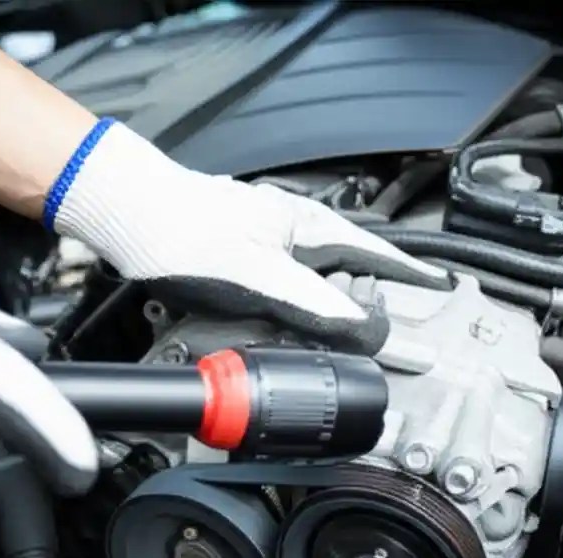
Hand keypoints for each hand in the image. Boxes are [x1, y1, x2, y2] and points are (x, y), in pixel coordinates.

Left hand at [47, 118, 450, 354]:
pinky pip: (283, 286)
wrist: (122, 214)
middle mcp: (291, 228)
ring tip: (335, 337)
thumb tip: (366, 329)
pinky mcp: (238, 253)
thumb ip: (316, 306)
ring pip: (314, 281)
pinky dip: (293, 308)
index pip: (377, 254)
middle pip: (349, 270)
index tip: (439, 290)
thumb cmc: (180, 233)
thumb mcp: (260, 279)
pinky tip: (280, 324)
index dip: (410, 276)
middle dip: (369, 300)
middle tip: (386, 333)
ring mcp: (265, 239)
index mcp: (308, 226)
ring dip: (326, 309)